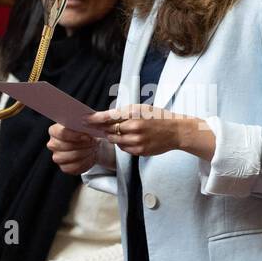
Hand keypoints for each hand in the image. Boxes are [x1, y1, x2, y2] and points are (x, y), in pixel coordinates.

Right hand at [48, 123, 100, 174]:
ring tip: (92, 148)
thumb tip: (87, 127)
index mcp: (54, 131)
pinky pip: (74, 167)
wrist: (91, 145)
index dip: (75, 135)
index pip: (61, 133)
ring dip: (84, 153)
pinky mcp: (64, 167)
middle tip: (93, 142)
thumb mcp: (84, 126)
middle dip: (82, 144)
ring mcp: (57, 157)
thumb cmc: (86, 133)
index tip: (87, 136)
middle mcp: (53, 144)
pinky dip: (85, 162)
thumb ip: (82, 125)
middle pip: (65, 146)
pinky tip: (90, 156)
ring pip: (70, 157)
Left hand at [86, 104, 203, 157]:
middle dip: (105, 129)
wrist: (176, 131)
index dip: (95, 119)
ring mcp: (137, 142)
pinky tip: (131, 139)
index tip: (85, 120)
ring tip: (123, 131)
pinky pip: (124, 149)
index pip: (109, 117)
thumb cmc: (158, 117)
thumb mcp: (141, 108)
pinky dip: (123, 144)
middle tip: (100, 127)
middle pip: (110, 131)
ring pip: (116, 141)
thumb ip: (124, 113)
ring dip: (115, 137)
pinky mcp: (140, 151)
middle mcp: (135, 128)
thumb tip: (105, 117)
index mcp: (135, 114)